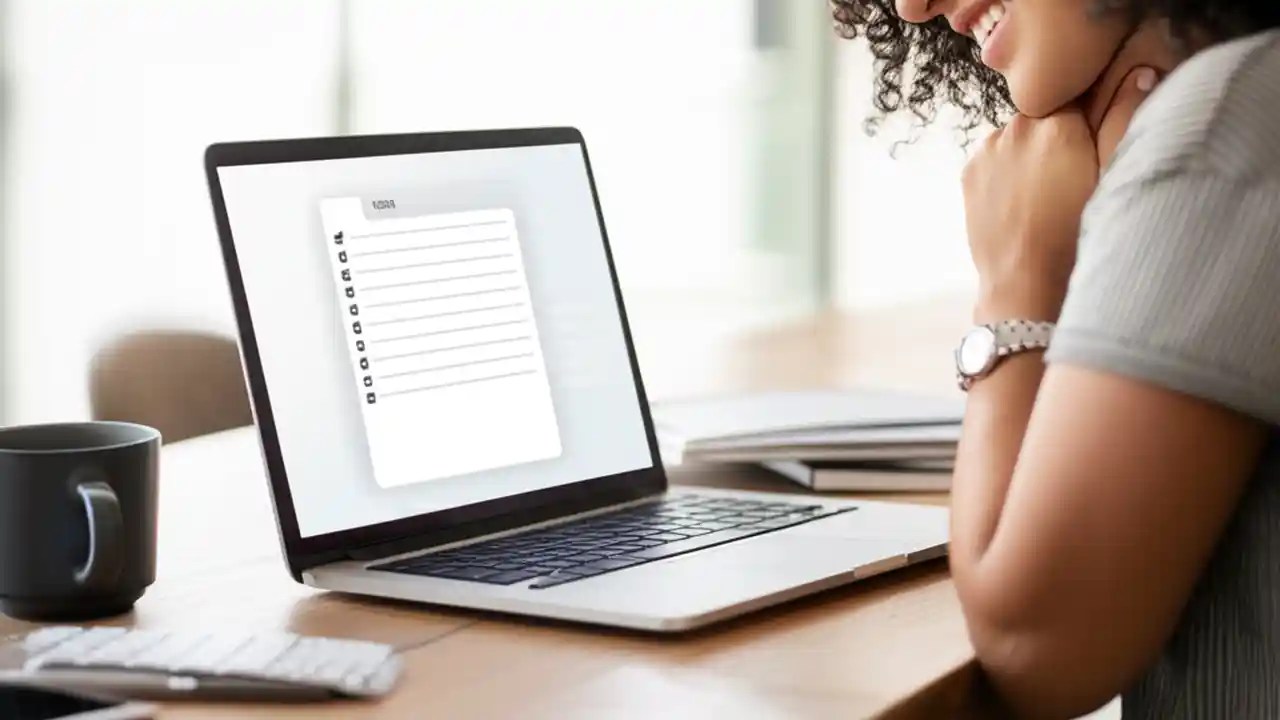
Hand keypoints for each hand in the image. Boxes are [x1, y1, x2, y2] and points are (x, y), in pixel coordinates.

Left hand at [962, 67, 1157, 321]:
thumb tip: (1140, 71)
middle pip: (1048, 115)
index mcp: (1058, 123)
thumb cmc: (1078, 235)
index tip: (1096, 145)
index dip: (1092, 117)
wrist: (1025, 284)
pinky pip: (995, 156)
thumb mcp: (1115, 177)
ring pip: (1020, 136)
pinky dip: (1008, 169)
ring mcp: (987, 149)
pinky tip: (1022, 201)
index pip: (1081, 92)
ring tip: (1047, 195)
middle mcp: (1016, 126)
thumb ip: (1125, 119)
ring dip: (1033, 152)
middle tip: (1074, 177)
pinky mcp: (969, 172)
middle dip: (1062, 136)